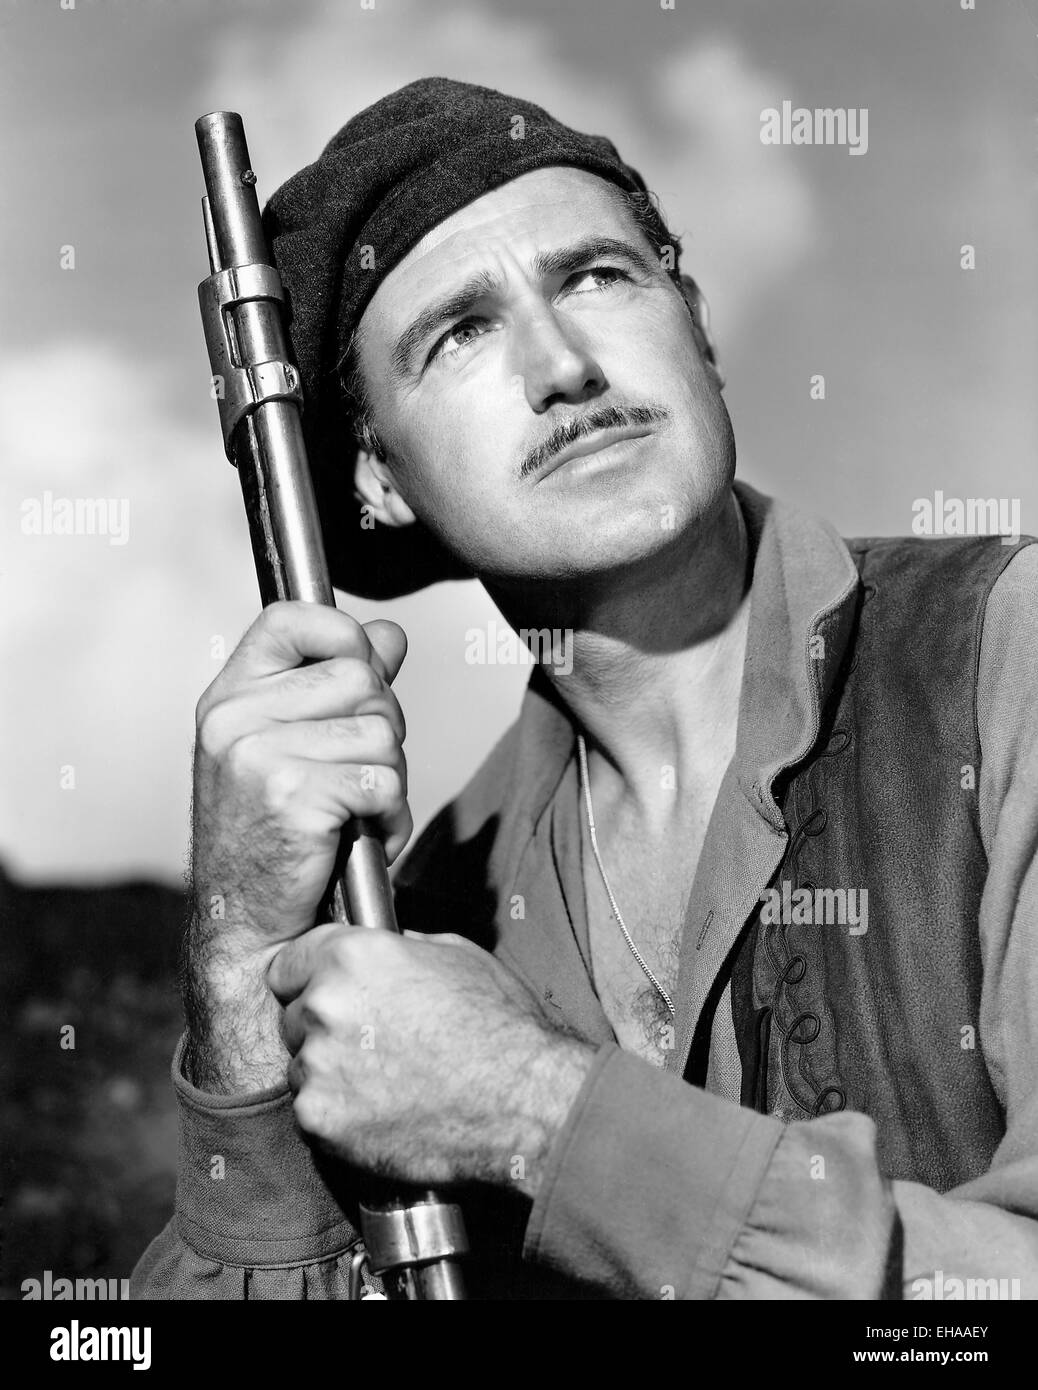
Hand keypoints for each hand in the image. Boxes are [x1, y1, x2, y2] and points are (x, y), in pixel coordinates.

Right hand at [191, 600, 410, 965]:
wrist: (244, 923)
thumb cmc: (273, 835)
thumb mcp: (294, 745)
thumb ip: (339, 685)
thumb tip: (390, 633)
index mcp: (229, 696)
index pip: (293, 617)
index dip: (344, 636)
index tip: (358, 675)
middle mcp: (234, 718)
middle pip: (362, 678)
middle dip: (382, 728)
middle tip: (354, 776)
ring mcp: (258, 755)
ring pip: (383, 733)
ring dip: (390, 780)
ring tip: (353, 813)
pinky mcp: (291, 795)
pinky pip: (385, 782)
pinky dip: (390, 818)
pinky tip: (360, 838)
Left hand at [267, 923, 595, 1195]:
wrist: (519, 1100)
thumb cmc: (498, 1025)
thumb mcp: (456, 955)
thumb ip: (401, 948)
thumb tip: (385, 948)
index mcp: (351, 956)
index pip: (288, 964)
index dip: (308, 980)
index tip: (324, 994)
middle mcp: (324, 1004)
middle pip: (293, 1017)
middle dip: (323, 1029)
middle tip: (370, 1045)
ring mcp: (317, 1065)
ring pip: (302, 1068)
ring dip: (331, 1075)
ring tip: (385, 1084)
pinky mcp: (319, 1118)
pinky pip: (313, 1113)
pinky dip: (339, 1117)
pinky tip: (382, 1114)